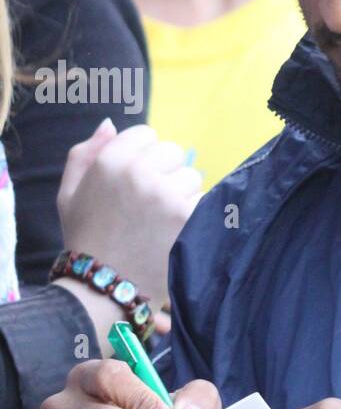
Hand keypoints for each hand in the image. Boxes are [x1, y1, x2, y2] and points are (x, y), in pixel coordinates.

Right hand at [58, 118, 202, 309]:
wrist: (103, 285)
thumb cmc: (85, 238)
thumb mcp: (69, 193)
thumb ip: (86, 153)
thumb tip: (110, 123)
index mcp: (109, 160)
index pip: (146, 134)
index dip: (144, 155)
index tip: (137, 179)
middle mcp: (139, 171)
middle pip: (173, 152)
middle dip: (166, 172)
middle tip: (152, 201)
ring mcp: (167, 193)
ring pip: (192, 176)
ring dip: (183, 193)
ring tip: (163, 219)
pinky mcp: (188, 216)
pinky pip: (203, 200)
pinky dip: (195, 213)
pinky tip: (175, 230)